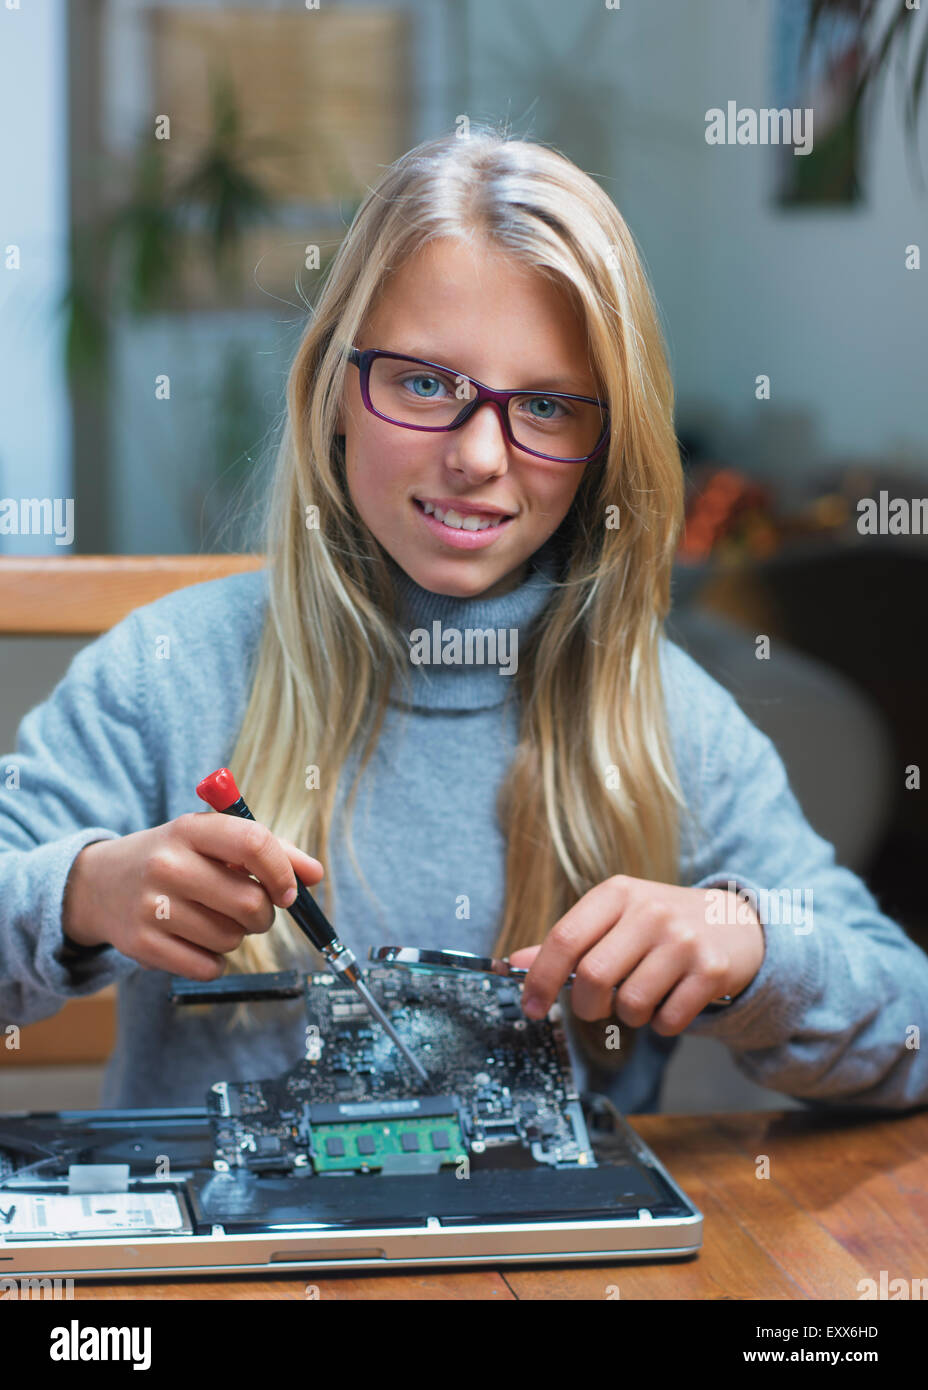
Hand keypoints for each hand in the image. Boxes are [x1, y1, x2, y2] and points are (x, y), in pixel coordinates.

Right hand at [62, 812, 323, 979]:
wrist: (101, 884)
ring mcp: (151, 906)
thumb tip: (315, 874)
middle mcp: (168, 864)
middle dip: (263, 915)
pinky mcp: (142, 945)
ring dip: (235, 936)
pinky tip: (195, 941)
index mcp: (191, 828)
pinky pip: (207, 967)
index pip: (253, 843)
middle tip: (252, 911)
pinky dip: (213, 961)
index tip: (289, 892)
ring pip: (230, 939)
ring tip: (211, 919)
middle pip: (249, 902)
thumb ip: (269, 851)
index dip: (283, 872)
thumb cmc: (175, 858)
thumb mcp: (212, 841)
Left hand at [508, 875, 764, 1035]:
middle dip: (587, 1006)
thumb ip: (568, 941)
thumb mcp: (613, 918)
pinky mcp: (711, 970)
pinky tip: (671, 1000)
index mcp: (617, 893)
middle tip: (597, 1007)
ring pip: (630, 1004)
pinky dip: (661, 1024)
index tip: (531, 1008)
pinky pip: (667, 1021)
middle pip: (593, 977)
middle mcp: (650, 910)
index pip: (564, 938)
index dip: (541, 979)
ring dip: (629, 1015)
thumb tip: (515, 964)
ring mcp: (683, 939)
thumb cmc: (660, 924)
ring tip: (643, 995)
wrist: (735, 923)